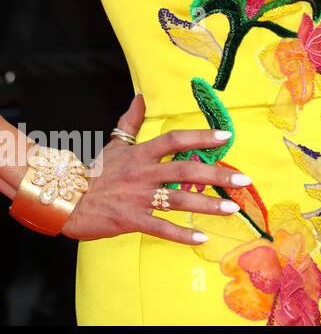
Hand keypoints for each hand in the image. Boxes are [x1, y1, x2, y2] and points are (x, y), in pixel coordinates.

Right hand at [61, 93, 247, 245]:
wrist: (64, 201)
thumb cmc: (95, 173)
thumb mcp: (114, 144)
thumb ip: (130, 122)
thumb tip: (140, 96)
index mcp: (141, 154)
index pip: (174, 140)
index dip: (200, 137)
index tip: (226, 137)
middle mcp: (143, 174)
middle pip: (185, 171)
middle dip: (217, 175)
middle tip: (243, 180)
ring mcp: (137, 198)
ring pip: (179, 200)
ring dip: (208, 205)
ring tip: (232, 208)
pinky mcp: (131, 220)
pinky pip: (161, 228)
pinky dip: (181, 234)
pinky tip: (202, 237)